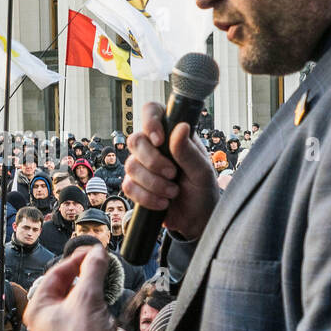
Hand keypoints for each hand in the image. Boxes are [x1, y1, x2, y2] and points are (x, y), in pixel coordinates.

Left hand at [24, 246, 115, 330]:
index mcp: (38, 308)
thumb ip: (93, 270)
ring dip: (92, 296)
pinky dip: (95, 312)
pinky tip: (105, 315)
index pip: (56, 273)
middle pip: (66, 288)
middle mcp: (44, 322)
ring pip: (76, 304)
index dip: (76, 259)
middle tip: (101, 265)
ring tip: (105, 290)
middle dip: (86, 277)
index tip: (93, 252)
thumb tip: (97, 253)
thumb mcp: (88, 298)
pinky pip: (84, 320)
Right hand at [122, 102, 218, 240]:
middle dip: (153, 162)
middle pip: (135, 140)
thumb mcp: (202, 171)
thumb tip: (181, 126)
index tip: (159, 140)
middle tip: (173, 174)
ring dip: (154, 183)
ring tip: (173, 192)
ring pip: (131, 165)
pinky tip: (163, 203)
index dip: (150, 121)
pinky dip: (147, 197)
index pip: (151, 111)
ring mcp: (142, 165)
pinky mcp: (135, 185)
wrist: (196, 219)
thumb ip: (188, 151)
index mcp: (172, 134)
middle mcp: (153, 146)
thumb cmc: (202, 189)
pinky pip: (128, 186)